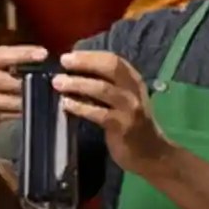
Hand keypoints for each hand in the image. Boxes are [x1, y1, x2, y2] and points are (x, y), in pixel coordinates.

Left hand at [54, 51, 173, 177]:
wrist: (151, 153)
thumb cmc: (130, 123)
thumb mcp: (123, 99)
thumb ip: (105, 85)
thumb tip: (73, 72)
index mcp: (133, 79)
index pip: (113, 59)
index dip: (90, 55)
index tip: (69, 55)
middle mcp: (134, 90)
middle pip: (110, 67)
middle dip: (85, 62)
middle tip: (63, 62)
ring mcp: (130, 108)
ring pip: (103, 89)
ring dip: (78, 84)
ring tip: (58, 83)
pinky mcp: (123, 126)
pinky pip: (98, 113)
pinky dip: (80, 107)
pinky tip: (66, 104)